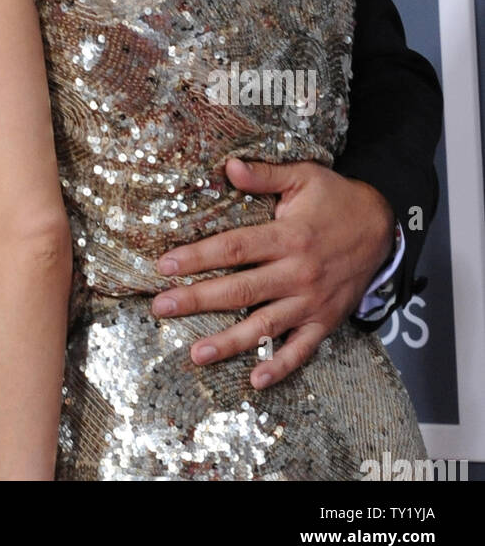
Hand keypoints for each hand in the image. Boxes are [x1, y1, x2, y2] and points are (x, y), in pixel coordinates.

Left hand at [151, 158, 394, 388]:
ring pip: (265, 326)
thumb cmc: (336, 198)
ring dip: (230, 343)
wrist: (384, 228)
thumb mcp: (304, 176)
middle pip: (241, 290)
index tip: (165, 265)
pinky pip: (302, 349)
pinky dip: (280, 366)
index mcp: (288, 237)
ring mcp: (312, 302)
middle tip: (161, 307)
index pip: (234, 249)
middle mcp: (298, 273)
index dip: (198, 257)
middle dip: (198, 300)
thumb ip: (265, 174)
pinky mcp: (326, 321)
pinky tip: (255, 380)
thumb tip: (229, 165)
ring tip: (196, 354)